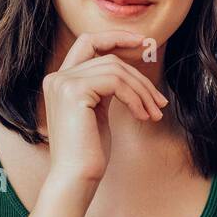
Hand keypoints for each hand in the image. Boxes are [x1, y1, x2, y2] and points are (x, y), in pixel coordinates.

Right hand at [43, 29, 169, 182]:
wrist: (75, 178)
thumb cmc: (89, 154)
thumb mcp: (98, 114)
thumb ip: (105, 90)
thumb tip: (131, 78)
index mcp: (60, 80)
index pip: (88, 43)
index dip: (116, 38)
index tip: (143, 42)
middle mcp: (57, 77)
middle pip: (109, 58)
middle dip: (140, 78)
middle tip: (159, 101)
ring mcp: (63, 82)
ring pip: (116, 70)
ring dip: (142, 92)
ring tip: (154, 114)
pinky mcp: (74, 91)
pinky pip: (116, 82)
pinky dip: (135, 98)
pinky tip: (143, 116)